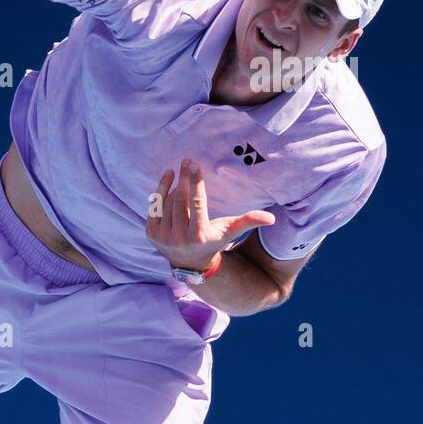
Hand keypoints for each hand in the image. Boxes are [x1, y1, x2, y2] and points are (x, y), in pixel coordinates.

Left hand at [146, 158, 275, 271]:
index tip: (194, 164)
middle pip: (180, 199)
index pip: (196, 203)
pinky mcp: (151, 233)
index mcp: (199, 235)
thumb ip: (248, 222)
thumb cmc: (213, 240)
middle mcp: (179, 238)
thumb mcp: (230, 232)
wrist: (189, 262)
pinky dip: (160, 191)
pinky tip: (167, 177)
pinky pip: (155, 207)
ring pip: (167, 202)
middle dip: (184, 179)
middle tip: (187, 161)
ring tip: (180, 172)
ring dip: (173, 185)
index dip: (195, 182)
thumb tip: (271, 218)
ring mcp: (163, 236)